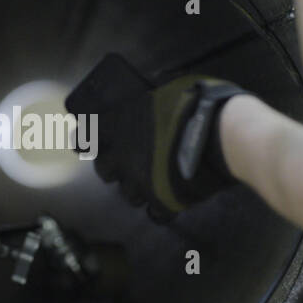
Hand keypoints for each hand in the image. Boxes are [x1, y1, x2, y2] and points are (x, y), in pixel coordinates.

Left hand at [65, 54, 250, 220]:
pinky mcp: (162, 201)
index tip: (82, 142)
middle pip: (103, 170)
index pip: (84, 138)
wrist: (221, 135)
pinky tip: (165, 202)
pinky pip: (154, 213)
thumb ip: (153, 98)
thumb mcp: (168, 89)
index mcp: (117, 125)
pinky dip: (159, 209)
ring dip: (136, 187)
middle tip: (124, 161)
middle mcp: (123, 157)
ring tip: (150, 179)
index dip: (83, 140)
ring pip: (128, 193)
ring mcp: (141, 182)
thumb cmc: (196, 104)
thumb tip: (155, 92)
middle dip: (112, 167)